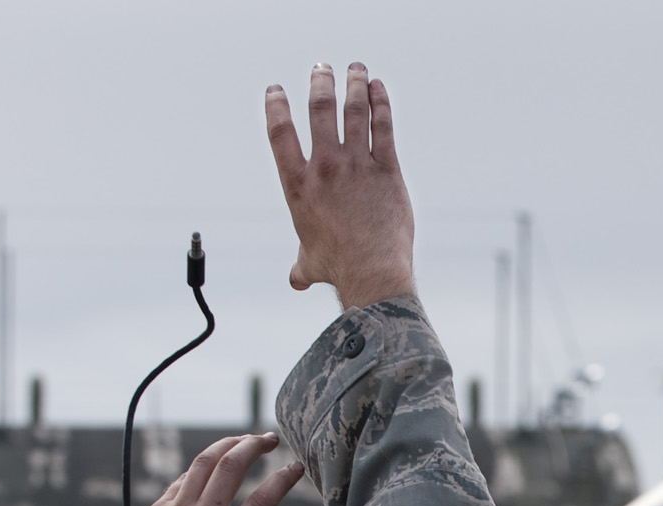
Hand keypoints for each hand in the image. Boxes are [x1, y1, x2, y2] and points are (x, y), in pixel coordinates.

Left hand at [109, 433, 303, 505]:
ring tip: (244, 438)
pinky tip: (212, 463)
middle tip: (271, 439)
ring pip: (206, 462)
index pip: (262, 503)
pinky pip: (186, 476)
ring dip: (228, 444)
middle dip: (255, 446)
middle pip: (233, 467)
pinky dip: (202, 465)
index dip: (282, 480)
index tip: (296, 467)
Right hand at [266, 62, 415, 309]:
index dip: (276, 107)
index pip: (280, 134)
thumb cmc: (339, 268)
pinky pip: (383, 127)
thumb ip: (301, 266)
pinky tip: (378, 88)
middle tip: (321, 68)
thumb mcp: (310, 264)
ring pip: (354, 111)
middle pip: (319, 110)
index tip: (275, 90)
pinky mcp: (387, 170)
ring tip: (355, 68)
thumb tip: (296, 280)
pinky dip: (381, 103)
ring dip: (354, 84)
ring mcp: (357, 166)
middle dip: (320, 83)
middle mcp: (326, 168)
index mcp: (299, 185)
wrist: (372, 270)